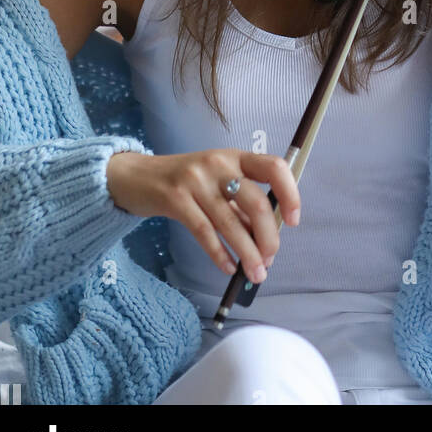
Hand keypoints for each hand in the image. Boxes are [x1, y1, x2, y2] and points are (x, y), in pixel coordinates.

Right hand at [105, 148, 300, 284]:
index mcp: (235, 157)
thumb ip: (240, 206)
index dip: (289, 193)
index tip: (294, 220)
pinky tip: (229, 268)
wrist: (137, 176)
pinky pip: (204, 232)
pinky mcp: (175, 199)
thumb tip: (266, 238)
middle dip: (268, 237)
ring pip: (231, 223)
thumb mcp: (217, 184)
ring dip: (247, 253)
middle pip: (255, 202)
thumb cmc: (186, 182)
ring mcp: (196, 180)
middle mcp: (219, 164)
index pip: (273, 167)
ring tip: (256, 274)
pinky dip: (220, 254)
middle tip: (270, 260)